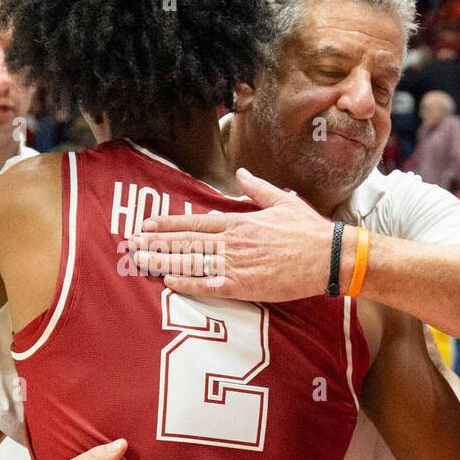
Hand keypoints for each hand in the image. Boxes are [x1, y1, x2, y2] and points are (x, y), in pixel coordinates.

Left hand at [130, 168, 335, 301]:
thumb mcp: (283, 200)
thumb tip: (241, 173)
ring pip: (191, 262)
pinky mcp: (245, 286)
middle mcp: (232, 242)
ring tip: (139, 260)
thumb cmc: (308, 230)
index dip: (167, 223)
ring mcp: (237, 264)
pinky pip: (209, 285)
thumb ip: (257, 188)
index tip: (146, 224)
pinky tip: (169, 281)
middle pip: (185, 242)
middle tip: (130, 244)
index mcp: (239, 222)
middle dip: (156, 242)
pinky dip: (188, 283)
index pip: (194, 221)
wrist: (329, 257)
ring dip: (163, 261)